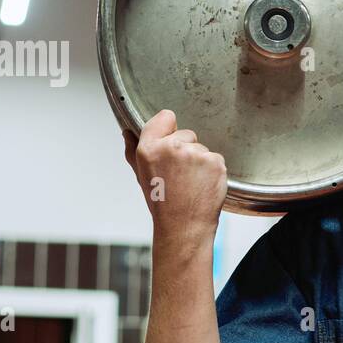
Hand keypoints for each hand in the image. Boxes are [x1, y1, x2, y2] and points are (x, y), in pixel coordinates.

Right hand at [123, 109, 226, 239]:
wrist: (184, 226)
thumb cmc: (162, 202)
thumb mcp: (141, 175)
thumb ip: (133, 150)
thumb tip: (128, 132)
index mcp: (150, 148)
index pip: (165, 117)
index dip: (168, 128)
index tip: (169, 141)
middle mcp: (172, 148)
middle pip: (186, 133)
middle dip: (185, 149)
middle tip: (179, 173)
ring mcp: (196, 154)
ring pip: (201, 148)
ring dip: (199, 161)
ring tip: (190, 182)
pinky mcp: (215, 162)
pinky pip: (215, 158)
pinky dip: (212, 170)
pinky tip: (202, 184)